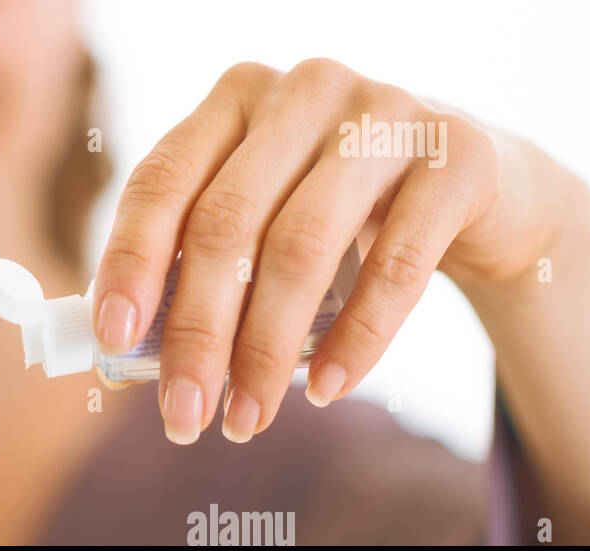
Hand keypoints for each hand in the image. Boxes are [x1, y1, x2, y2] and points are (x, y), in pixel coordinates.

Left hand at [93, 58, 551, 444]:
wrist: (477, 185)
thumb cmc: (341, 213)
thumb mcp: (266, 220)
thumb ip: (198, 271)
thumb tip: (119, 365)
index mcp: (235, 100)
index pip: (161, 181)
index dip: (129, 261)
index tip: (112, 338)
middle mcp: (303, 93)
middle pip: (225, 224)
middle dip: (196, 333)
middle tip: (184, 415)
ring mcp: (385, 117)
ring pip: (301, 247)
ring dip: (264, 350)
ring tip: (246, 418)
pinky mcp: (456, 159)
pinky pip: (395, 267)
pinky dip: (355, 340)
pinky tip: (324, 389)